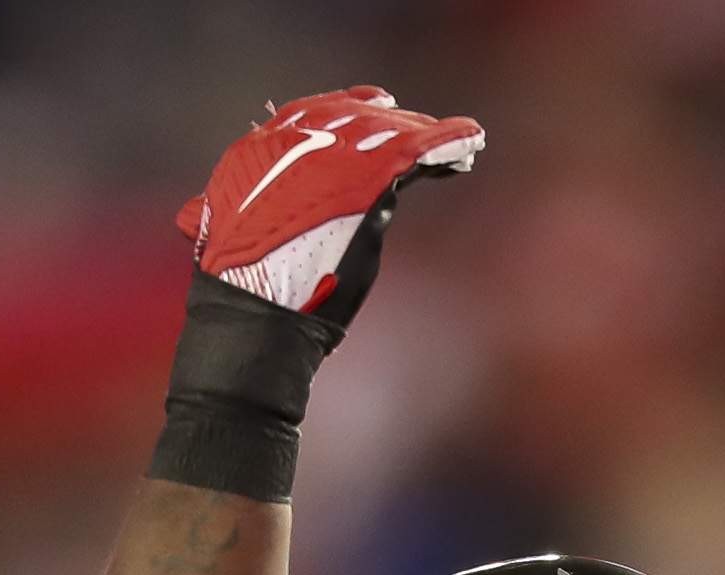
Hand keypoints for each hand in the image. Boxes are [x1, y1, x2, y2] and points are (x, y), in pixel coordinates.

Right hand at [176, 88, 484, 327]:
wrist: (256, 319)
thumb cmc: (253, 296)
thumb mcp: (255, 241)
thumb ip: (283, 212)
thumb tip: (301, 208)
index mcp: (254, 156)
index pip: (305, 117)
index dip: (344, 108)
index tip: (373, 104)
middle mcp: (289, 145)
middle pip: (350, 118)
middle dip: (391, 119)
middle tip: (421, 123)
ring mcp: (324, 159)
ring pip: (385, 132)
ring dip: (425, 133)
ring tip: (461, 142)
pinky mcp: (362, 182)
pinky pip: (415, 152)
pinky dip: (448, 143)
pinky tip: (471, 143)